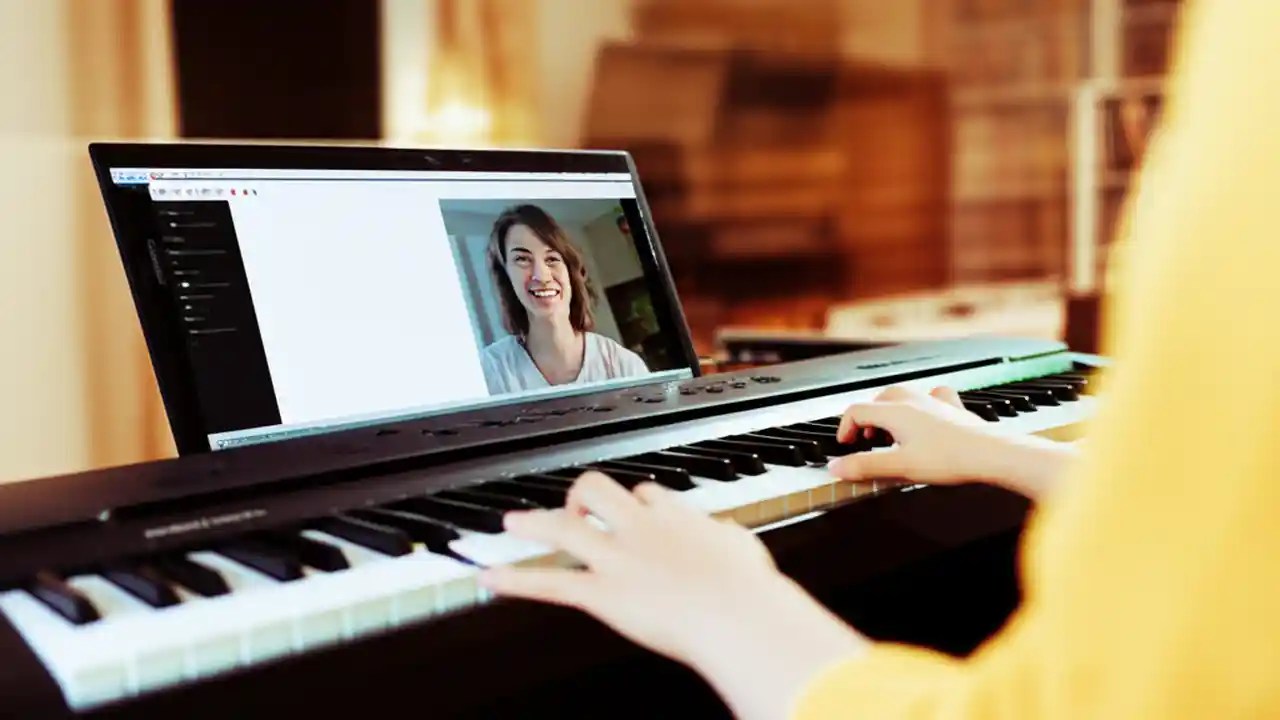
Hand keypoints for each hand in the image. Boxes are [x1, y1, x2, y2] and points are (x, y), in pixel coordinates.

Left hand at [480, 472, 864, 719]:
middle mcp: (640, 527)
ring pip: (562, 526)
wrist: (737, 612)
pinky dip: (515, 580)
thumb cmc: (750, 588)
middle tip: (574, 510)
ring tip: (510, 521)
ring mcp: (616, 557)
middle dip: (580, 496)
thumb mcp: (745, 548)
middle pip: (598, 489)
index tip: (632, 507)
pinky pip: (549, 583)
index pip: (646, 492)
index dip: (635, 500)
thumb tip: (730, 542)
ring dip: (533, 523)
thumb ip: (728, 540)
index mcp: (676, 515)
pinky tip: (488, 576)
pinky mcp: (602, 592)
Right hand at [830, 385, 1074, 498]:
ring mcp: (935, 403)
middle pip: (878, 399)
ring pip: (903, 394)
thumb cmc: (950, 459)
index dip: (845, 428)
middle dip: (866, 418)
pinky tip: (927, 412)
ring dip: (889, 409)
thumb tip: (835, 468)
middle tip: (865, 440)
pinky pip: (934, 396)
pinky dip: (923, 403)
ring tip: (889, 430)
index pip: (857, 410)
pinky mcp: (954, 410)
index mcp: (896, 411)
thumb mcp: (900, 467)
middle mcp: (913, 401)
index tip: (846, 447)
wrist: (992, 453)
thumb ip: (865, 466)